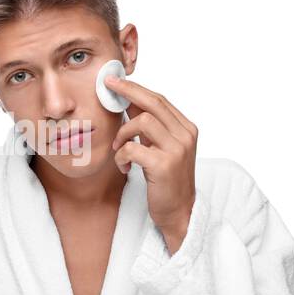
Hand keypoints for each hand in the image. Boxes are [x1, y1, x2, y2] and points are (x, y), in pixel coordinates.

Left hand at [106, 76, 196, 252]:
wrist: (180, 212)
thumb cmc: (167, 181)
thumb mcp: (162, 148)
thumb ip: (151, 128)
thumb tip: (129, 102)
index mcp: (186, 129)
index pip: (160, 100)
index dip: (136, 88)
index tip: (115, 81)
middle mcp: (185, 136)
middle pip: (153, 102)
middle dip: (127, 91)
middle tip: (107, 87)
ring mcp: (176, 150)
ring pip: (142, 121)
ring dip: (123, 133)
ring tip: (120, 148)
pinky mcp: (164, 165)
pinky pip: (133, 148)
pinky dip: (122, 155)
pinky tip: (125, 167)